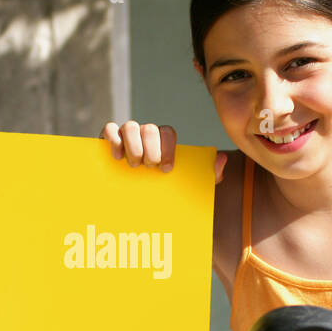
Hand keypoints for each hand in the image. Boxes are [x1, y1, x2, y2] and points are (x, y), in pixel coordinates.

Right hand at [101, 121, 227, 183]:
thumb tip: (221, 158)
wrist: (136, 204)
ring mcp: (127, 136)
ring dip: (133, 145)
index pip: (168, 133)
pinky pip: (110, 129)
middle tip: (148, 168)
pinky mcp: (110, 140)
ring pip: (130, 126)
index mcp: (165, 141)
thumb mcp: (186, 186)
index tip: (166, 168)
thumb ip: (208, 174)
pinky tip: (116, 156)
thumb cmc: (164, 191)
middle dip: (150, 149)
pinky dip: (113, 139)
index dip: (168, 148)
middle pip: (149, 129)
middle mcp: (146, 135)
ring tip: (133, 165)